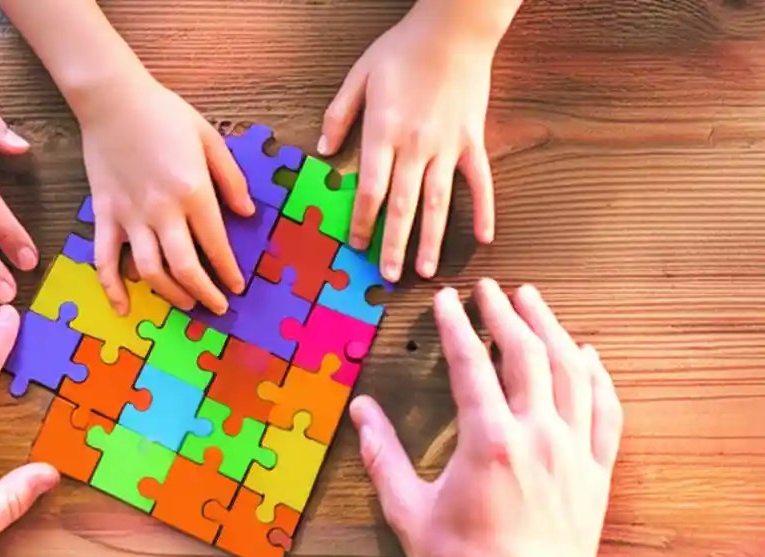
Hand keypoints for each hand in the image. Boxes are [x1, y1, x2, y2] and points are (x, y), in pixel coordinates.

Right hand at [76, 76, 254, 314]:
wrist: (112, 99)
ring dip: (170, 295)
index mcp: (192, 191)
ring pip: (150, 271)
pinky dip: (112, 287)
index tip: (237, 287)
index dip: (228, 272)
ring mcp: (130, 216)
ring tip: (186, 304)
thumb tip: (247, 213)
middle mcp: (162, 210)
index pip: (216, 245)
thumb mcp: (209, 138)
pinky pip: (104, 260)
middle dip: (205, 294)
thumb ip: (230, 178)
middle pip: (186, 268)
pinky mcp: (104, 215)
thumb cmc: (164, 113)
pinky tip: (123, 307)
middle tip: (217, 307)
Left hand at [319, 1, 506, 280]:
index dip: (362, 222)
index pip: (370, 189)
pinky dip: (483, 210)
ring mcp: (447, 146)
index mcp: (383, 133)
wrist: (453, 30)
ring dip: (433, 240)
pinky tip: (484, 237)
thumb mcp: (358, 76)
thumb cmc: (402, 50)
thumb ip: (339, 115)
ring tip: (428, 272)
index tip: (357, 247)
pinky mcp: (472, 140)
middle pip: (402, 206)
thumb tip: (323, 151)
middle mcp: (415, 146)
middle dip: (394, 244)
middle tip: (389, 277)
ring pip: (439, 202)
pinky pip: (479, 181)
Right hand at [350, 280, 624, 556]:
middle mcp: (538, 437)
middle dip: (506, 313)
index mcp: (489, 441)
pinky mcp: (596, 473)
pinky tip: (586, 356)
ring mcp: (574, 453)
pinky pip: (605, 411)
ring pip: (570, 373)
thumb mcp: (407, 511)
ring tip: (533, 303)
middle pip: (527, 355)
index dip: (457, 325)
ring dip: (551, 330)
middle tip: (489, 289)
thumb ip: (382, 456)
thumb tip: (360, 413)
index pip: (472, 364)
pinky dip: (596, 376)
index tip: (446, 299)